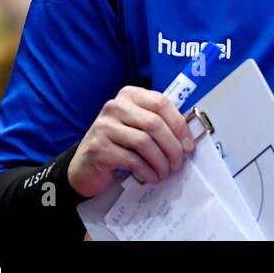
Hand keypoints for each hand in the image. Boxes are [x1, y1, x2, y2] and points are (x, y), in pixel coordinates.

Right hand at [67, 86, 194, 197]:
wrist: (85, 165)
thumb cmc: (117, 144)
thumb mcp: (137, 126)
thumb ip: (158, 123)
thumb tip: (187, 138)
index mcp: (129, 95)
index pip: (161, 103)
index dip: (179, 125)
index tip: (188, 145)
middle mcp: (115, 107)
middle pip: (154, 124)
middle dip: (172, 147)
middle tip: (179, 162)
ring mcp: (104, 126)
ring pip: (144, 142)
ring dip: (161, 161)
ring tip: (166, 172)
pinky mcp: (99, 148)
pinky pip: (132, 160)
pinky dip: (147, 171)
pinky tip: (152, 177)